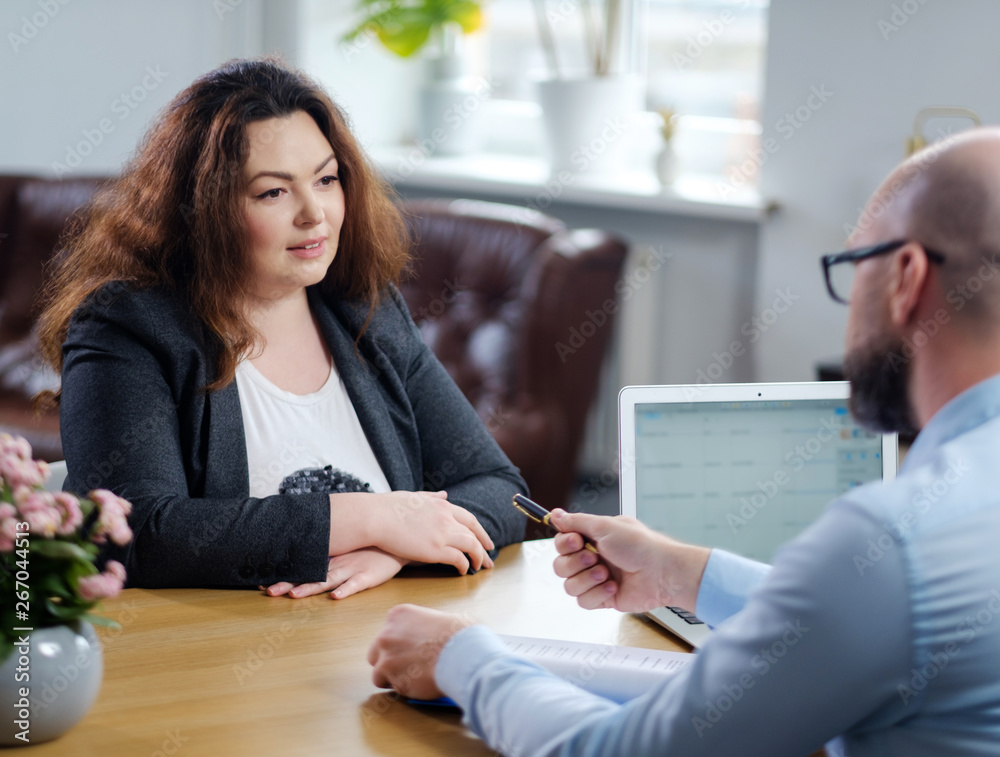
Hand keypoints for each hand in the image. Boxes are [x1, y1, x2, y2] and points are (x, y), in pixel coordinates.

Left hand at [263, 548, 405, 598]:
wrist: (394, 541)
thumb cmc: (368, 547)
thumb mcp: (345, 547)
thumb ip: (327, 553)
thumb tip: (303, 556)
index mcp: (329, 558)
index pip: (302, 567)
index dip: (283, 575)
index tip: (261, 582)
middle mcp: (335, 563)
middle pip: (309, 575)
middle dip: (288, 583)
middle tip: (268, 591)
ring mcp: (351, 569)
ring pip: (328, 580)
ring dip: (311, 587)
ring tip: (294, 595)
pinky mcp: (368, 576)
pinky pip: (355, 584)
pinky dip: (346, 590)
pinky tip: (336, 596)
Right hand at [331, 490, 495, 574]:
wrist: (375, 517)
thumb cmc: (388, 508)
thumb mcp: (414, 498)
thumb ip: (431, 498)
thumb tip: (444, 495)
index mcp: (442, 505)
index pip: (469, 519)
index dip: (479, 531)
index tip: (486, 540)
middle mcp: (446, 518)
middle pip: (474, 533)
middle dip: (484, 546)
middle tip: (490, 558)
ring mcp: (442, 533)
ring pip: (470, 546)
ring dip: (478, 558)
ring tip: (479, 567)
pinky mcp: (435, 549)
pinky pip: (458, 559)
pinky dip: (464, 565)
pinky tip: (463, 571)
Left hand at [368, 604, 473, 699]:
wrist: (461, 653)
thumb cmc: (459, 636)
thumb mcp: (439, 618)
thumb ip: (426, 627)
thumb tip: (433, 636)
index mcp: (398, 615)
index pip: (388, 632)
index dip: (400, 645)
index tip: (410, 651)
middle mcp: (386, 634)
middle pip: (376, 653)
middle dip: (389, 661)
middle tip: (408, 667)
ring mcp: (386, 657)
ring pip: (379, 673)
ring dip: (393, 678)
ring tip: (413, 679)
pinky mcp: (391, 677)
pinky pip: (392, 688)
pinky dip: (402, 689)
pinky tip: (418, 685)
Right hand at [550, 509, 709, 612]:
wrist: (663, 573)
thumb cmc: (641, 546)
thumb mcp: (606, 526)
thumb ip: (576, 522)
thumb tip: (556, 514)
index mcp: (593, 538)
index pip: (562, 543)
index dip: (564, 544)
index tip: (576, 541)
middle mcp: (593, 558)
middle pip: (560, 565)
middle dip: (576, 563)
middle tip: (594, 558)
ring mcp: (597, 579)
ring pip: (569, 586)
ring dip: (588, 579)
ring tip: (607, 573)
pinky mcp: (603, 598)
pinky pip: (583, 601)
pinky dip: (598, 594)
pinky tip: (614, 586)